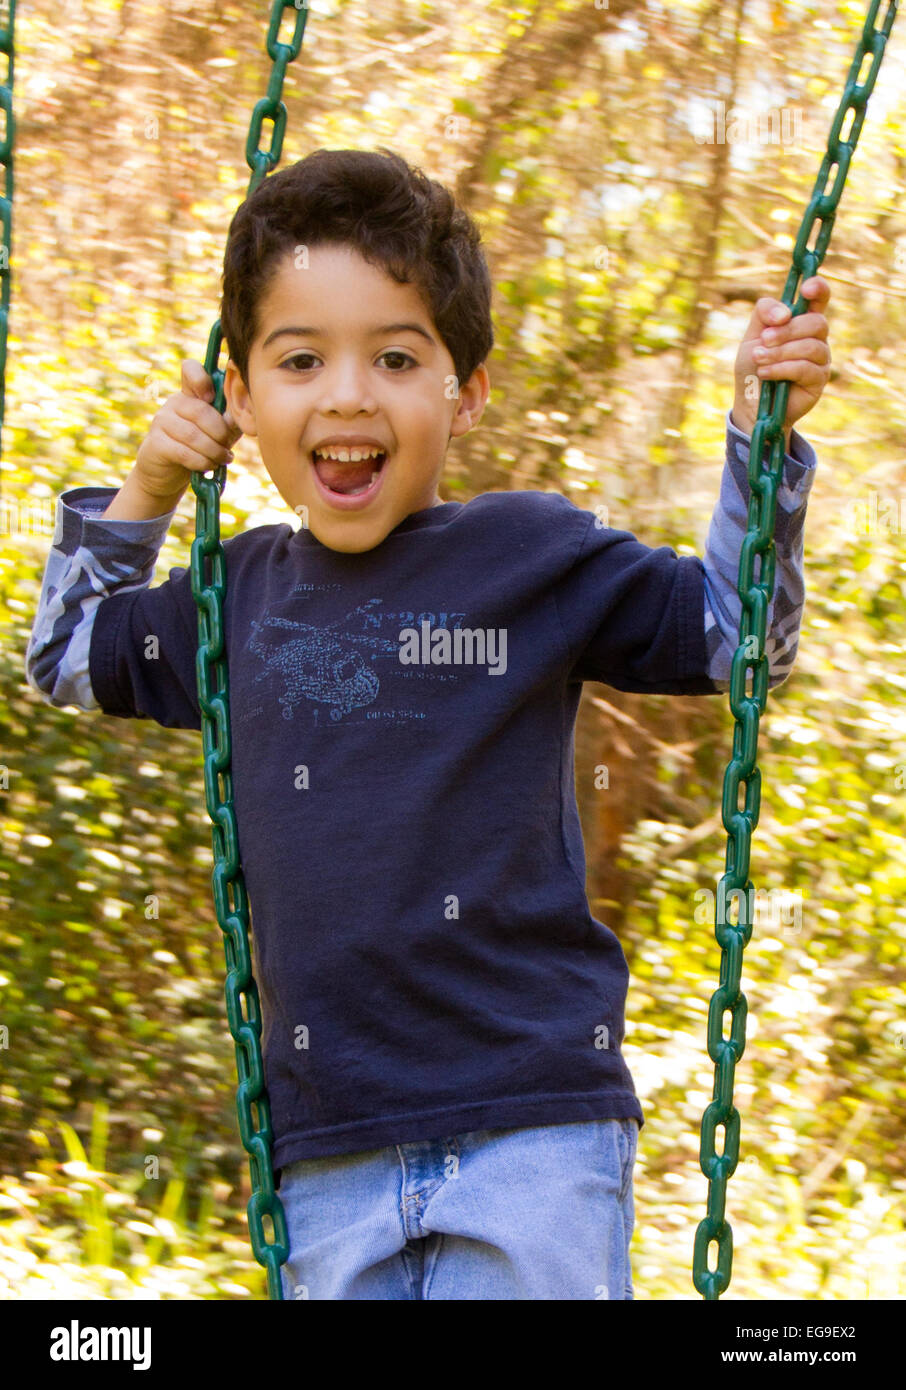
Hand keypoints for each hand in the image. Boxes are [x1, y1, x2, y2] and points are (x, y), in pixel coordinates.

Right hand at [134, 359, 242, 502]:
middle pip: (200, 411)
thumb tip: (243, 413)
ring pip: (193, 435)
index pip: (190, 369)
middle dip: (220, 433)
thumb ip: (229, 420)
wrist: (169, 473)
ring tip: (222, 459)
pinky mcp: (155, 443)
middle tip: (227, 448)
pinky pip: (184, 452)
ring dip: (213, 451)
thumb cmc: (201, 447)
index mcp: (191, 394)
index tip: (212, 397)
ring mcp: (162, 421)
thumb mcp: (220, 431)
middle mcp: (174, 403)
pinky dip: (202, 462)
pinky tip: (210, 465)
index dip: (201, 378)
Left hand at [732, 276, 831, 441]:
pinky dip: (782, 369)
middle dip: (788, 330)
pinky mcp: (819, 380)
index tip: (807, 288)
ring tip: (760, 360)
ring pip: (811, 346)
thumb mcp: (751, 336)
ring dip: (781, 352)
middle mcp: (816, 338)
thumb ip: (764, 313)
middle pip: (816, 322)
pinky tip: (766, 373)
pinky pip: (806, 368)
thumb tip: (785, 313)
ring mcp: (820, 359)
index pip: (819, 298)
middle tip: (764, 341)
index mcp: (801, 322)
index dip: (819, 289)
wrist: (750, 403)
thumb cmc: (753, 367)